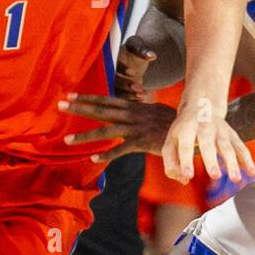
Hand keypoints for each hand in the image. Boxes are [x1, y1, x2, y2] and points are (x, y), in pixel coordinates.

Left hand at [60, 93, 254, 181]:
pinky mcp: (143, 142)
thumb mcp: (156, 111)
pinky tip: (94, 159)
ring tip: (67, 139)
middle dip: (80, 107)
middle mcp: (133, 114)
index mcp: (134, 106)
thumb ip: (142, 108)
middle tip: (60, 105)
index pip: (107, 100)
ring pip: (106, 130)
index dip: (88, 97)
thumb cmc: (175, 123)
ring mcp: (137, 128)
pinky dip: (108, 154)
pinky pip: (122, 149)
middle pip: (102, 110)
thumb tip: (137, 101)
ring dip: (86, 135)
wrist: (194, 130)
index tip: (70, 95)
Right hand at [115, 36, 156, 100]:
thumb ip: (142, 51)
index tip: (131, 71)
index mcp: (110, 58)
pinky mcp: (116, 93)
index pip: (112, 63)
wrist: (133, 61)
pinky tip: (143, 100)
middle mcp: (107, 72)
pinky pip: (122, 99)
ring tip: (143, 95)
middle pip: (113, 80)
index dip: (121, 68)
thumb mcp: (137, 47)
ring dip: (129, 95)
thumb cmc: (133, 51)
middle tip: (138, 87)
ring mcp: (111, 84)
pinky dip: (132, 100)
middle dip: (125, 84)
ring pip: (117, 92)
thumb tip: (152, 56)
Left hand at [168, 94, 254, 182]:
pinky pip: (241, 147)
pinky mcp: (232, 135)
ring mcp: (220, 131)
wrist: (201, 106)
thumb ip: (171, 163)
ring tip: (235, 179)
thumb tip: (185, 180)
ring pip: (227, 147)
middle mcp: (204, 128)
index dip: (186, 161)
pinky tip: (251, 173)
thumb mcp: (170, 142)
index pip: (185, 146)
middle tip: (214, 175)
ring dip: (232, 163)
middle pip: (208, 145)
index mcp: (186, 129)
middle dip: (211, 160)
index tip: (188, 176)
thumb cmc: (183, 130)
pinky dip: (247, 160)